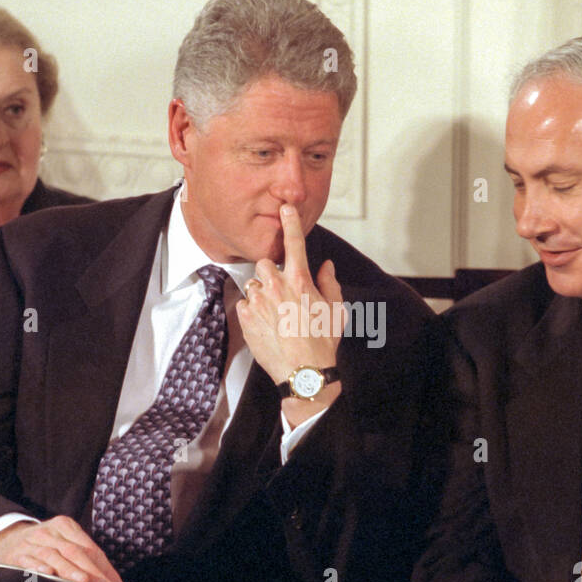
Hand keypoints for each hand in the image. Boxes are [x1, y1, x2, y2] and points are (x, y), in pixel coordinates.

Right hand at [0, 516, 124, 581]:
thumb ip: (91, 564)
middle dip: (93, 572)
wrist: (6, 539)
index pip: (90, 549)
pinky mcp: (17, 554)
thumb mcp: (66, 545)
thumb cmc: (45, 546)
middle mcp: (51, 532)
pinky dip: (38, 567)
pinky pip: (29, 560)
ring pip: (54, 556)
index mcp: (66, 527)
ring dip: (70, 570)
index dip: (105, 569)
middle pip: (76, 552)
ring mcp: (33, 542)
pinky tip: (47, 574)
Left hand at [237, 205, 343, 425]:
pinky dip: (254, 312)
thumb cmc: (324, 342)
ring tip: (275, 314)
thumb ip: (330, 283)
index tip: (286, 208)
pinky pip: (246, 305)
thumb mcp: (336, 310)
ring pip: (254, 285)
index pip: (294, 243)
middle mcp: (276, 286)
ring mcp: (259, 302)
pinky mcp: (246, 318)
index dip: (290, 222)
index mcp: (300, 280)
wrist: (304, 372)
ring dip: (262, 293)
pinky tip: (268, 326)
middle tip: (282, 291)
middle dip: (271, 273)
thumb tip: (325, 266)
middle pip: (265, 263)